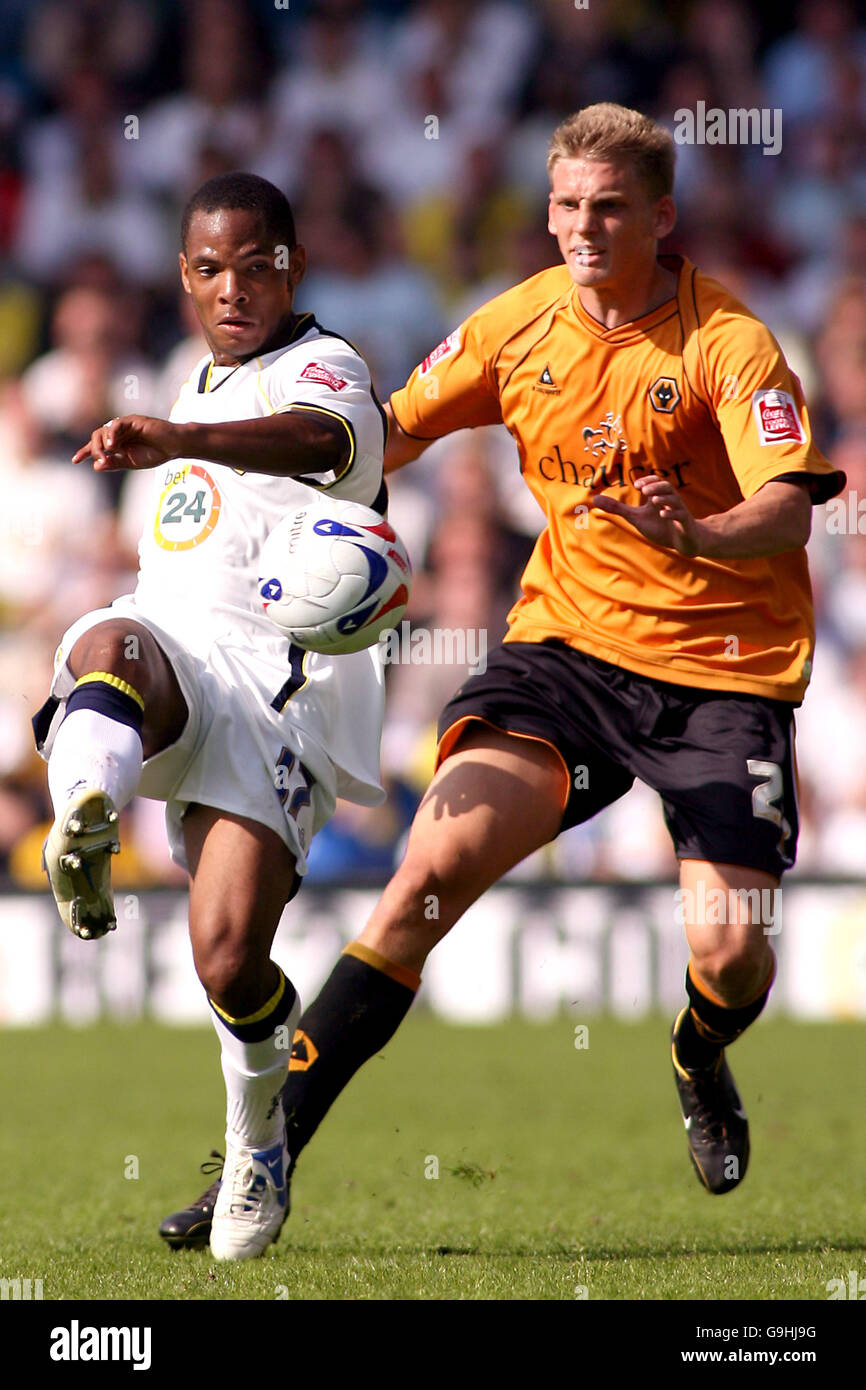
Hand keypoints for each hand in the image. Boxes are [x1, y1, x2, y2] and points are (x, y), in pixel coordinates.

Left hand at [72, 416, 183, 471]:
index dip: (85, 452)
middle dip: (94, 449)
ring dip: (101, 444)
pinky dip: (111, 434)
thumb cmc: (156, 453)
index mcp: (117, 443)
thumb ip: (115, 463)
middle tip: (101, 460)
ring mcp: (124, 426)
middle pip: (96, 438)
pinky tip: (112, 445)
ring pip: (103, 431)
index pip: (96, 446)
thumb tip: (95, 466)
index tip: (75, 461)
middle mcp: (118, 433)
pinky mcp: (132, 421)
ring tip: (108, 454)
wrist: (174, 446)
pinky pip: (116, 424)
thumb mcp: (131, 462)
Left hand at [590, 474, 705, 555]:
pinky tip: (662, 514)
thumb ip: (617, 508)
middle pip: (667, 487)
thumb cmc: (660, 527)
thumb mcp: (636, 517)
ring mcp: (679, 512)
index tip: (636, 485)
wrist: (683, 541)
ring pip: (675, 500)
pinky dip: (672, 514)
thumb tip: (594, 498)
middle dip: (656, 487)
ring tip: (652, 500)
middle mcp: (670, 501)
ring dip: (664, 498)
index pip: (656, 482)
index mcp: (658, 497)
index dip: (648, 481)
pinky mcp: (685, 524)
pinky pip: (681, 516)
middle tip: (643, 490)